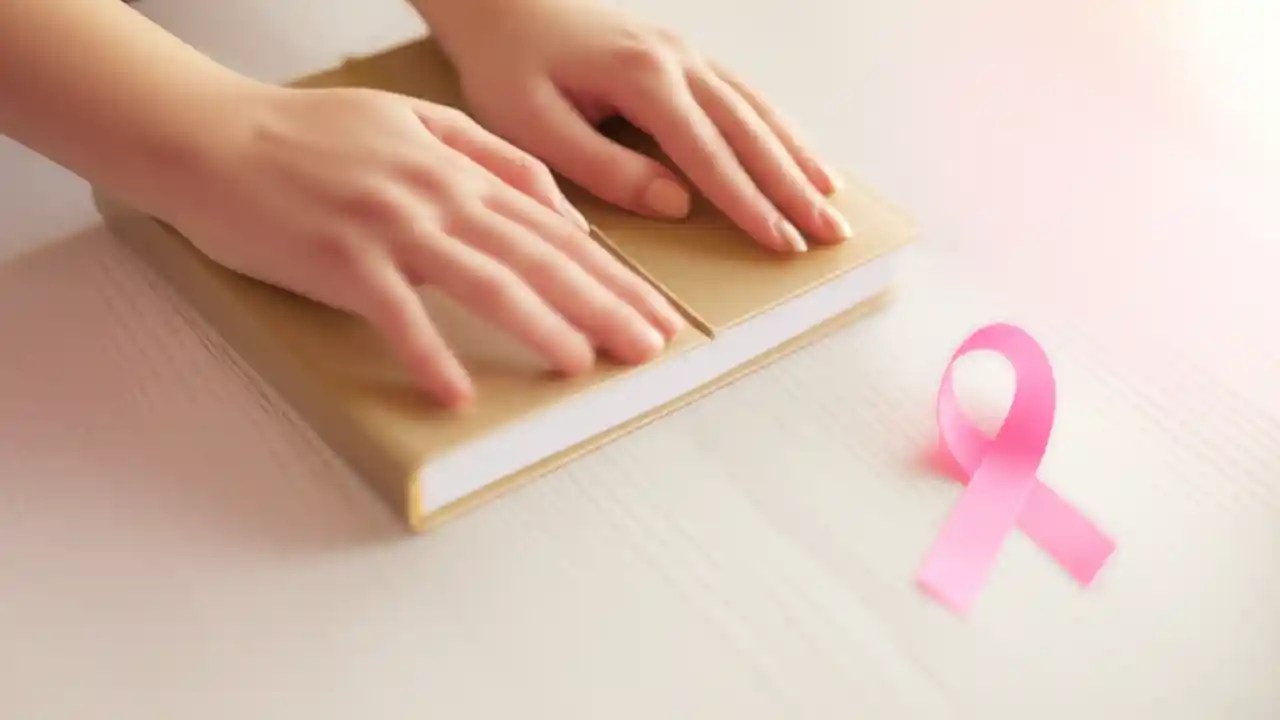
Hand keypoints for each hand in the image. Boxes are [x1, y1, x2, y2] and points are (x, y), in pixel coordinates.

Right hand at [157, 84, 683, 406]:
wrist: (215, 136)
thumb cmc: (312, 134)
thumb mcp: (413, 119)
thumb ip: (490, 155)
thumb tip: (558, 208)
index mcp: (456, 165)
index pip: (553, 227)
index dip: (609, 273)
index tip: (651, 311)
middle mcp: (435, 194)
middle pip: (537, 255)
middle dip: (602, 304)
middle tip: (647, 348)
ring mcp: (389, 226)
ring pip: (484, 279)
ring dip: (539, 324)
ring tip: (582, 363)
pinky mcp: (339, 258)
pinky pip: (395, 315)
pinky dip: (428, 354)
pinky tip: (457, 393)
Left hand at [422, 0, 853, 252]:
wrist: (501, 0)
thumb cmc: (507, 65)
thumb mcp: (533, 125)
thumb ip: (604, 168)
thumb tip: (676, 205)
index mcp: (642, 78)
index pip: (709, 154)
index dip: (748, 204)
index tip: (782, 242)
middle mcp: (677, 59)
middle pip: (750, 132)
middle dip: (793, 187)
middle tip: (830, 234)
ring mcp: (685, 52)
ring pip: (758, 110)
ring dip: (798, 157)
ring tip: (833, 202)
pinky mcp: (682, 54)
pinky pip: (745, 94)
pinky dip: (780, 128)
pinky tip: (799, 154)